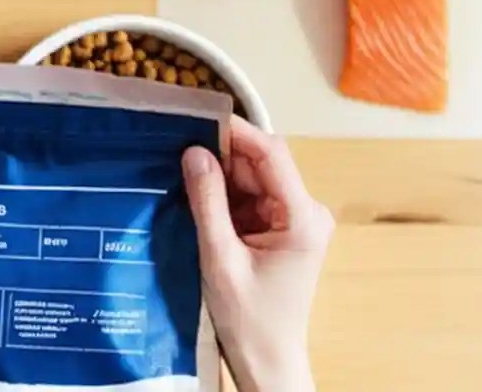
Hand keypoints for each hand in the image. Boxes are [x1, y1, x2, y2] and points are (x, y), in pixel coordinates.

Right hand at [182, 117, 334, 391]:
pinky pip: (249, 200)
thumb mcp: (220, 260)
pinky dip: (223, 198)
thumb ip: (208, 204)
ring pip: (252, 180)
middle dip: (221, 156)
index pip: (271, 154)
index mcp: (302, 218)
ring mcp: (293, 221)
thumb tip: (194, 153)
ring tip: (179, 174)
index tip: (198, 119)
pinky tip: (194, 198)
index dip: (236, 132)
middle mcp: (305, 213)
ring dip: (219, 177)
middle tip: (176, 148)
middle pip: (261, 165)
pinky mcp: (279, 232)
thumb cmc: (250, 322)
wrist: (267, 363)